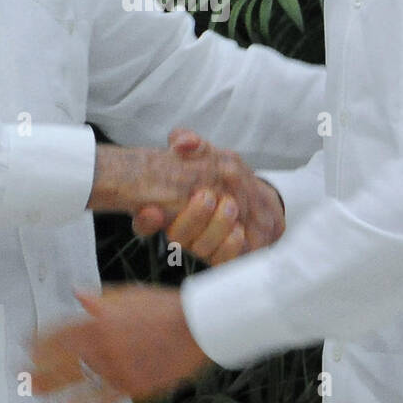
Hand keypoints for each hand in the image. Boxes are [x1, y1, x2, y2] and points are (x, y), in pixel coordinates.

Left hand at [30, 286, 210, 402]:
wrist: (196, 327)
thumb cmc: (163, 306)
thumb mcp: (128, 294)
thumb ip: (100, 300)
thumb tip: (77, 295)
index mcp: (100, 320)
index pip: (59, 332)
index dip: (38, 339)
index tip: (24, 344)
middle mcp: (103, 346)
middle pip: (61, 360)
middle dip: (37, 367)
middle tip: (19, 373)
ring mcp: (116, 369)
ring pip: (76, 382)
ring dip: (53, 387)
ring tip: (36, 391)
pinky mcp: (132, 387)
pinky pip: (101, 400)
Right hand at [132, 130, 284, 263]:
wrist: (257, 201)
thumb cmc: (223, 178)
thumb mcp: (206, 154)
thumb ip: (190, 143)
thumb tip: (183, 142)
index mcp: (170, 209)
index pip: (145, 221)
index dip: (145, 221)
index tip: (152, 211)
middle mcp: (184, 232)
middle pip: (176, 236)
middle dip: (191, 217)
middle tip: (208, 197)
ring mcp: (204, 247)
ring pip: (200, 248)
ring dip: (215, 227)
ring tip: (231, 206)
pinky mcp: (226, 258)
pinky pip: (223, 261)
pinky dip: (230, 246)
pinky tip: (239, 231)